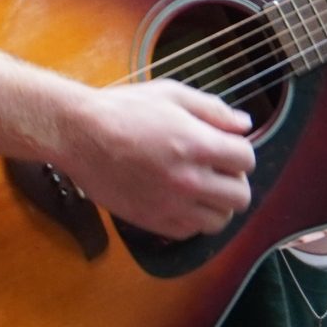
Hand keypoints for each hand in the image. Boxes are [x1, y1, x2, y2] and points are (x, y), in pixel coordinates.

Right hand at [54, 79, 254, 239]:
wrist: (80, 135)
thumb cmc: (124, 109)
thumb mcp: (170, 94)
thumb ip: (212, 109)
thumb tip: (244, 124)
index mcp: (196, 144)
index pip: (246, 158)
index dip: (239, 150)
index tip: (226, 146)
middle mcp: (189, 180)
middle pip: (241, 196)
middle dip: (234, 180)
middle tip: (216, 168)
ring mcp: (172, 206)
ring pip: (220, 220)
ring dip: (216, 203)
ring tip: (199, 186)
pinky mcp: (153, 222)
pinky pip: (191, 232)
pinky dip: (192, 219)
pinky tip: (179, 199)